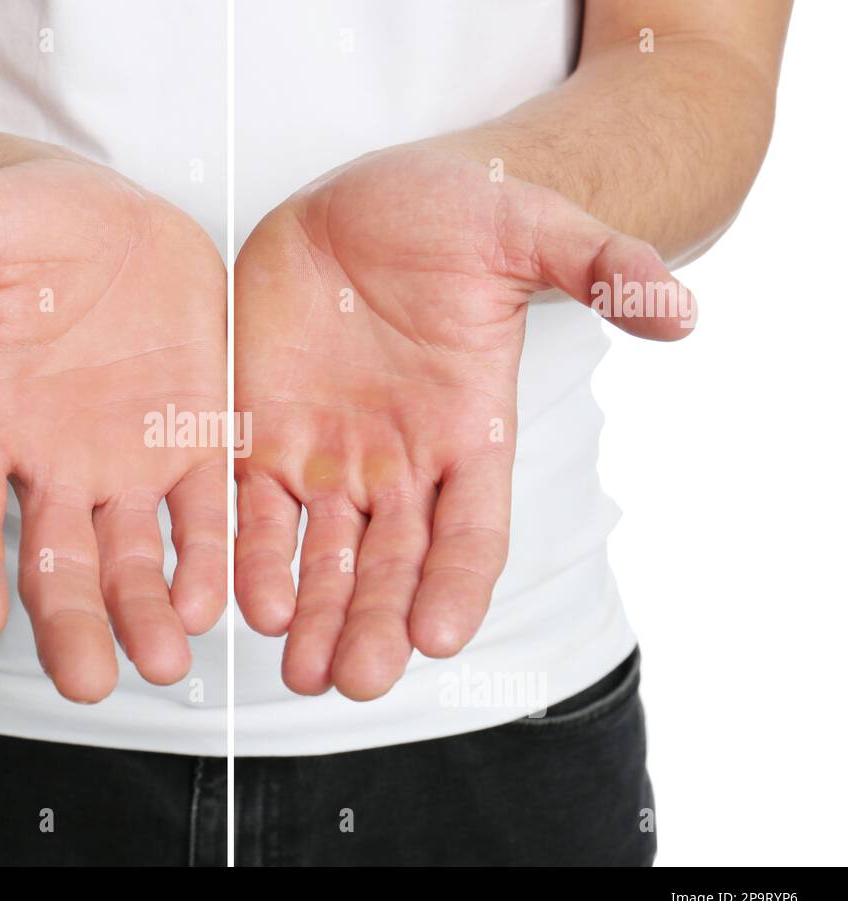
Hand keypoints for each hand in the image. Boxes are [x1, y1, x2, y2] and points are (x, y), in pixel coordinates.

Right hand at [0, 157, 226, 702]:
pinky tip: (218, 599)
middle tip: (87, 684)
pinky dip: (212, 554)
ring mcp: (128, 458)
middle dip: (71, 624)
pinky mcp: (196, 435)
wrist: (95, 213)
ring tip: (165, 660)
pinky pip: (206, 507)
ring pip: (136, 555)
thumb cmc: (5, 225)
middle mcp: (54, 463)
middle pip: (57, 563)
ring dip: (149, 611)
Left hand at [234, 145, 692, 699]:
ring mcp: (329, 458)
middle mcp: (400, 466)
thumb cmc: (456, 216)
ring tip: (296, 668)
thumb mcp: (529, 228)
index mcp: (470, 435)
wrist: (367, 201)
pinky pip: (250, 508)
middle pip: (392, 566)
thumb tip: (680, 308)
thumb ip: (600, 265)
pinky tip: (242, 601)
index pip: (473, 531)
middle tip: (356, 678)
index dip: (459, 584)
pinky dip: (247, 556)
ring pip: (321, 556)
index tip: (440, 636)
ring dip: (310, 613)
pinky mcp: (263, 435)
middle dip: (375, 623)